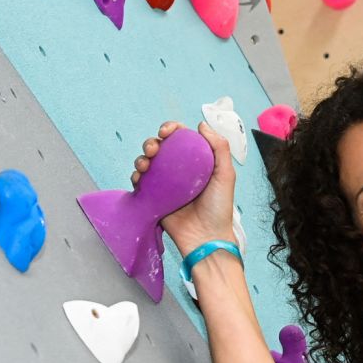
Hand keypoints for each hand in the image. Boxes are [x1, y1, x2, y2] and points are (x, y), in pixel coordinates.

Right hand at [132, 121, 237, 254]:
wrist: (205, 237)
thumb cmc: (219, 208)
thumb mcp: (226, 175)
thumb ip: (219, 148)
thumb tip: (201, 125)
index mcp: (195, 161)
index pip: (180, 138)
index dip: (171, 129)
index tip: (167, 131)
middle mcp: (178, 170)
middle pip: (160, 148)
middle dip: (151, 142)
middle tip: (153, 148)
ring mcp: (165, 184)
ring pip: (147, 163)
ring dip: (141, 158)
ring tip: (145, 165)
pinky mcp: (154, 198)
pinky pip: (140, 183)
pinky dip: (136, 176)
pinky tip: (139, 178)